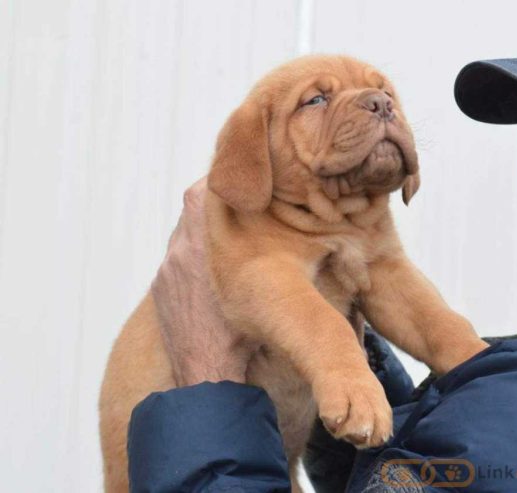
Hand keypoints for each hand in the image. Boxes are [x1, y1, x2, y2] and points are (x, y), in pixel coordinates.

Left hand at [151, 177, 254, 386]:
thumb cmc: (239, 337)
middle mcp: (177, 255)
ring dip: (202, 230)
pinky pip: (175, 258)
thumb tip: (276, 233)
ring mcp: (166, 272)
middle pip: (191, 211)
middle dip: (212, 203)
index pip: (199, 194)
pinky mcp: (161, 287)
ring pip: (183, 235)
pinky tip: (210, 269)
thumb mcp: (259, 291)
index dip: (215, 181)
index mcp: (200, 250)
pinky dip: (191, 254)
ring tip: (226, 237)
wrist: (206, 373)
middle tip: (235, 201)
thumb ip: (261, 255)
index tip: (232, 177)